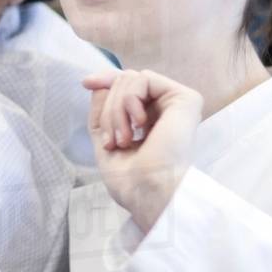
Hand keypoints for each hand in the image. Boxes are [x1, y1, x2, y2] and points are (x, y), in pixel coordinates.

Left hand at [85, 68, 204, 232]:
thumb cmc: (129, 178)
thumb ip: (103, 110)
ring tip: (124, 139)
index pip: (128, 88)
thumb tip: (97, 84)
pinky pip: (145, 78)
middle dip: (109, 110)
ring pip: (131, 80)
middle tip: (114, 141)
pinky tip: (139, 124)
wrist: (147, 192)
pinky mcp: (186, 99)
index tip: (86, 83)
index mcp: (151, 120)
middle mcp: (166, 110)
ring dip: (117, 109)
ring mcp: (177, 104)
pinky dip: (130, 99)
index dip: (106, 80)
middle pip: (124, 83)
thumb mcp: (106, 137)